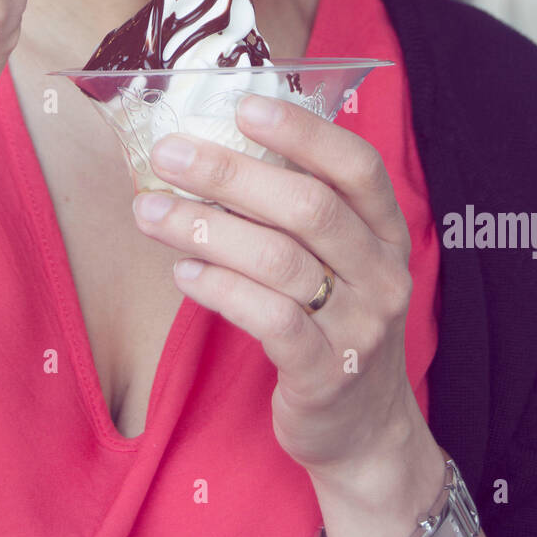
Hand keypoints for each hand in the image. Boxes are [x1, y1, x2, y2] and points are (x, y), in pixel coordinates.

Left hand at [132, 92, 429, 483]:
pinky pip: (269, 319)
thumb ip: (295, 213)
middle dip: (230, 173)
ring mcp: (359, 326)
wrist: (365, 431)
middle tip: (169, 153)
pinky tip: (183, 273)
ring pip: (279, 260)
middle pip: (308, 207)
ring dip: (205, 229)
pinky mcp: (326, 374)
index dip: (304, 132)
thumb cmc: (333, 325)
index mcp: (386, 233)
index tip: (244, 106)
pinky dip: (220, 289)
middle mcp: (381, 274)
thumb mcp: (338, 263)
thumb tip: (213, 150)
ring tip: (150, 211)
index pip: (356, 166)